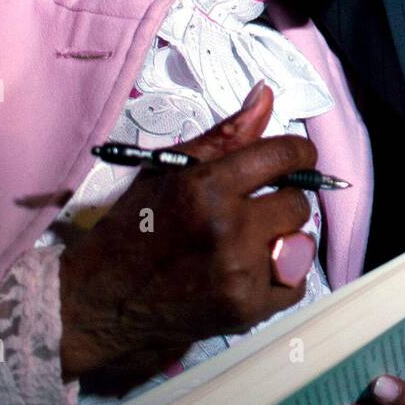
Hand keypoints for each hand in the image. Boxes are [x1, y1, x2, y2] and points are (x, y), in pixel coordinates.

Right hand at [59, 84, 316, 382]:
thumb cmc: (135, 227)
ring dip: (282, 240)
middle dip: (281, 201)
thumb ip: (225, 135)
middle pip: (298, 202)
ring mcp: (240, 273)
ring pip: (300, 243)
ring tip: (247, 243)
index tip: (294, 160)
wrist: (103, 301)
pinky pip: (295, 284)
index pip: (283, 155)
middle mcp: (228, 228)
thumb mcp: (169, 169)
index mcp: (207, 185)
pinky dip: (278, 278)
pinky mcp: (247, 310)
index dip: (298, 154)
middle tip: (254, 209)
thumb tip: (266, 94)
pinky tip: (246, 273)